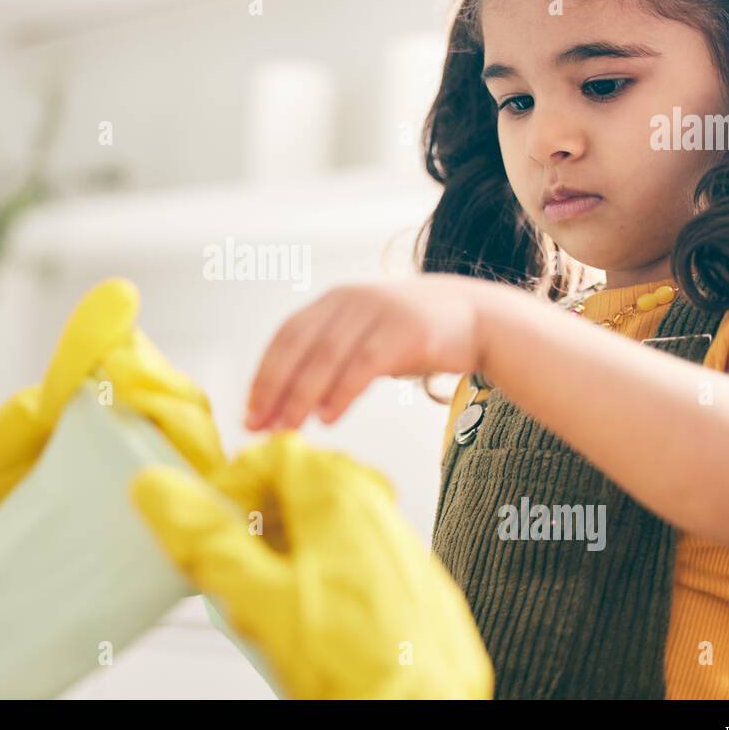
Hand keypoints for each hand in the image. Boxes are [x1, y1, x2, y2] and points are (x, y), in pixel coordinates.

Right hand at [129, 432, 494, 698]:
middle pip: (306, 483)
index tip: (216, 518)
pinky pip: (360, 558)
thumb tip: (161, 491)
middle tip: (237, 560)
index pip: (278, 450)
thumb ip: (207, 539)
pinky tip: (314, 620)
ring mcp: (402, 548)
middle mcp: (381, 511)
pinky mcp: (414, 586)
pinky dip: (326, 574)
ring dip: (291, 549)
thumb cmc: (358, 666)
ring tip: (269, 598)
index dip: (235, 481)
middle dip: (261, 518)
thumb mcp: (259, 598)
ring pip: (333, 522)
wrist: (421, 714)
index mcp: (342, 496)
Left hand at [244, 273, 485, 431]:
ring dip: (301, 397)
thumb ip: (330, 356)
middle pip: (299, 347)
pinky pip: (364, 365)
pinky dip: (341, 392)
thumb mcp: (365, 335)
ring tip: (287, 429)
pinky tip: (327, 418)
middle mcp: (350, 300)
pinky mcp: (405, 330)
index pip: (286, 337)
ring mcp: (378, 311)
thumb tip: (286, 402)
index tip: (249, 412)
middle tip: (258, 427)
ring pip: (327, 357)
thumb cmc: (414, 337)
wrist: (478, 317)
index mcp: (333, 301)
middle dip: (275, 389)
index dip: (264, 375)